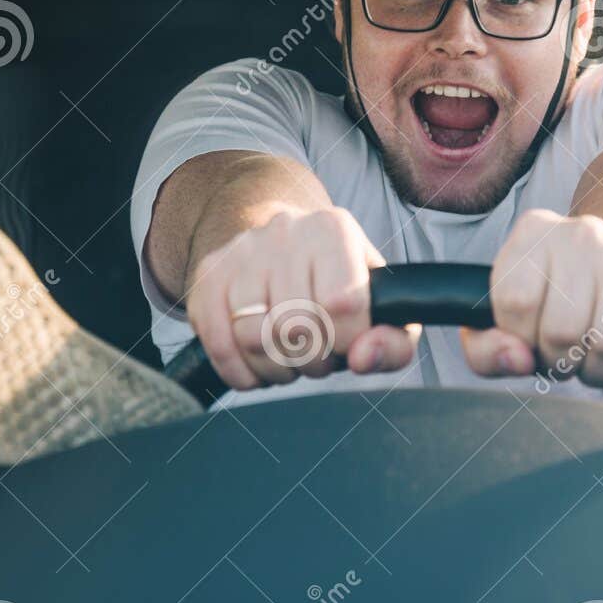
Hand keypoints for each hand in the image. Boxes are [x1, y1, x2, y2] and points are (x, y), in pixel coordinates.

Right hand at [184, 207, 419, 390]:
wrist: (286, 245)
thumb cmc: (342, 287)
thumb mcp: (383, 310)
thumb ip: (393, 343)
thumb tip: (363, 358)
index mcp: (333, 230)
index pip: (341, 304)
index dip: (346, 341)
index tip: (346, 343)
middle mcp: (284, 231)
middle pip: (293, 327)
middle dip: (310, 361)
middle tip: (317, 357)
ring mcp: (241, 251)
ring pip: (252, 339)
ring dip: (276, 369)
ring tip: (290, 359)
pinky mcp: (209, 274)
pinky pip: (218, 344)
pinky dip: (241, 372)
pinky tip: (258, 366)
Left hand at [460, 209, 602, 395]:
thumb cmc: (549, 304)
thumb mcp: (503, 321)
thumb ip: (487, 350)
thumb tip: (519, 360)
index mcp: (533, 232)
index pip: (516, 299)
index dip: (520, 337)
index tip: (528, 338)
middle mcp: (581, 233)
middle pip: (563, 330)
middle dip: (559, 363)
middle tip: (563, 357)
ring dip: (596, 374)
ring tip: (589, 363)